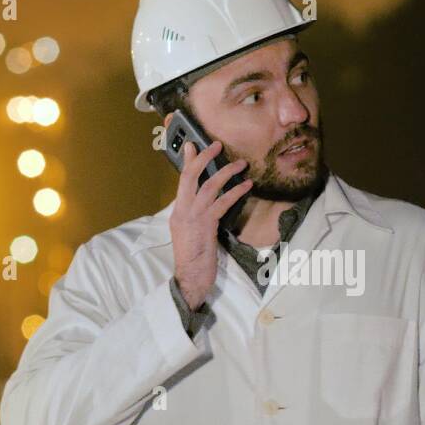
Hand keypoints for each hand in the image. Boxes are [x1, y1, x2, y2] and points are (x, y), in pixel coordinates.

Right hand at [166, 112, 250, 310]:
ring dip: (225, 172)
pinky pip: (221, 203)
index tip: (192, 145)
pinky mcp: (206, 226)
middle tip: (216, 145)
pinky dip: (235, 192)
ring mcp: (193, 218)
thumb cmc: (193, 259)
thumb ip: (197, 217)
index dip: (187, 161)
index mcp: (178, 212)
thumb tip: (210, 204)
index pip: (182, 181)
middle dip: (203, 158)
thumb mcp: (192, 234)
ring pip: (208, 186)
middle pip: (190, 176)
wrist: (190, 278)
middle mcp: (182, 211)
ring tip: (241, 163)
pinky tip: (247, 186)